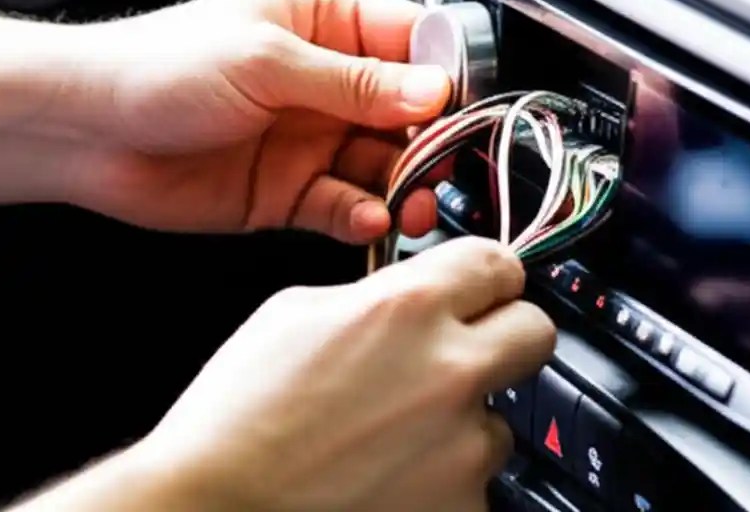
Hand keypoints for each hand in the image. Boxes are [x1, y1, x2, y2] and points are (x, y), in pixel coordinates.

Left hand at [71, 0, 450, 241]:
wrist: (85, 132)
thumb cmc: (158, 66)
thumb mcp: (266, 61)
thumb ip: (354, 82)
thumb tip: (431, 90)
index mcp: (326, 21)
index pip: (411, 42)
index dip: (444, 74)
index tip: (463, 108)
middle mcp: (328, 80)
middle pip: (409, 112)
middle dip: (430, 142)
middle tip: (442, 168)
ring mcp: (312, 137)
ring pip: (385, 165)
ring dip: (404, 186)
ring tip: (411, 204)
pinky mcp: (293, 190)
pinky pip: (347, 206)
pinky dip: (363, 216)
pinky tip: (367, 219)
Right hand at [118, 238, 554, 511]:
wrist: (213, 505)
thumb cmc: (238, 417)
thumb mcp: (298, 313)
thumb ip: (377, 296)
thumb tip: (413, 297)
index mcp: (409, 308)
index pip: (499, 263)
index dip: (487, 274)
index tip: (483, 287)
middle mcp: (450, 372)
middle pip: (535, 331)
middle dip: (505, 335)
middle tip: (464, 352)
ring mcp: (463, 448)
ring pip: (500, 418)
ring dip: (462, 422)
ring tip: (391, 438)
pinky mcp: (464, 507)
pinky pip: (475, 481)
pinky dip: (442, 479)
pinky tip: (387, 476)